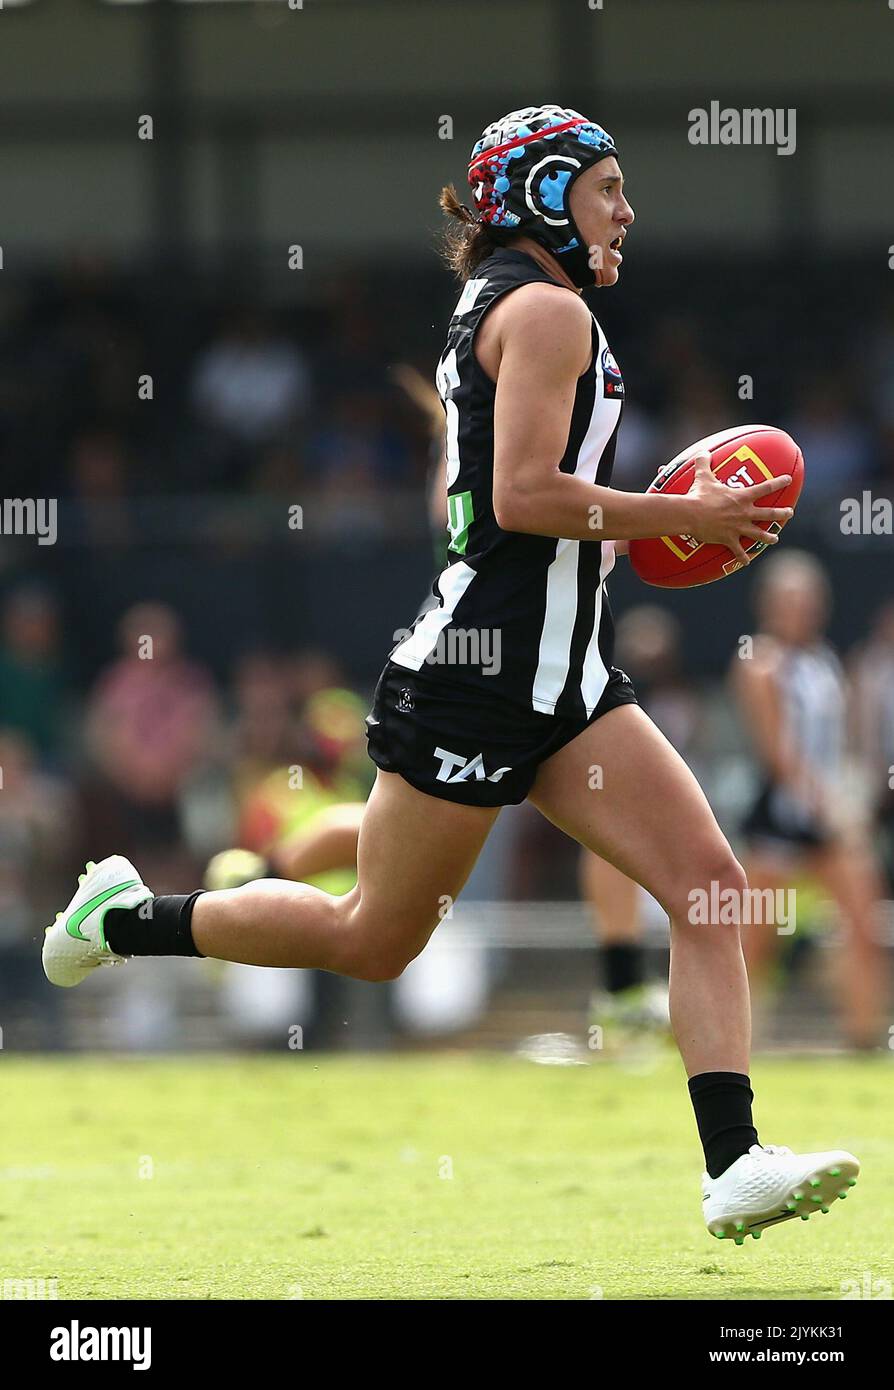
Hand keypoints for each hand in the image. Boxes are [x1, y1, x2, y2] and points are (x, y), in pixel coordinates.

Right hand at [684, 451, 793, 566]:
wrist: (691, 514)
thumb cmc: (698, 495)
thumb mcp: (703, 476)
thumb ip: (705, 463)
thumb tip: (702, 452)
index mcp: (742, 497)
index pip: (766, 488)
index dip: (779, 482)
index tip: (789, 479)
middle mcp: (745, 513)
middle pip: (769, 514)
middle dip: (782, 514)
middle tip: (790, 513)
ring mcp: (738, 527)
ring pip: (759, 534)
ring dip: (768, 537)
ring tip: (775, 539)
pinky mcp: (729, 539)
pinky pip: (738, 551)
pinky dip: (742, 558)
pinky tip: (746, 562)